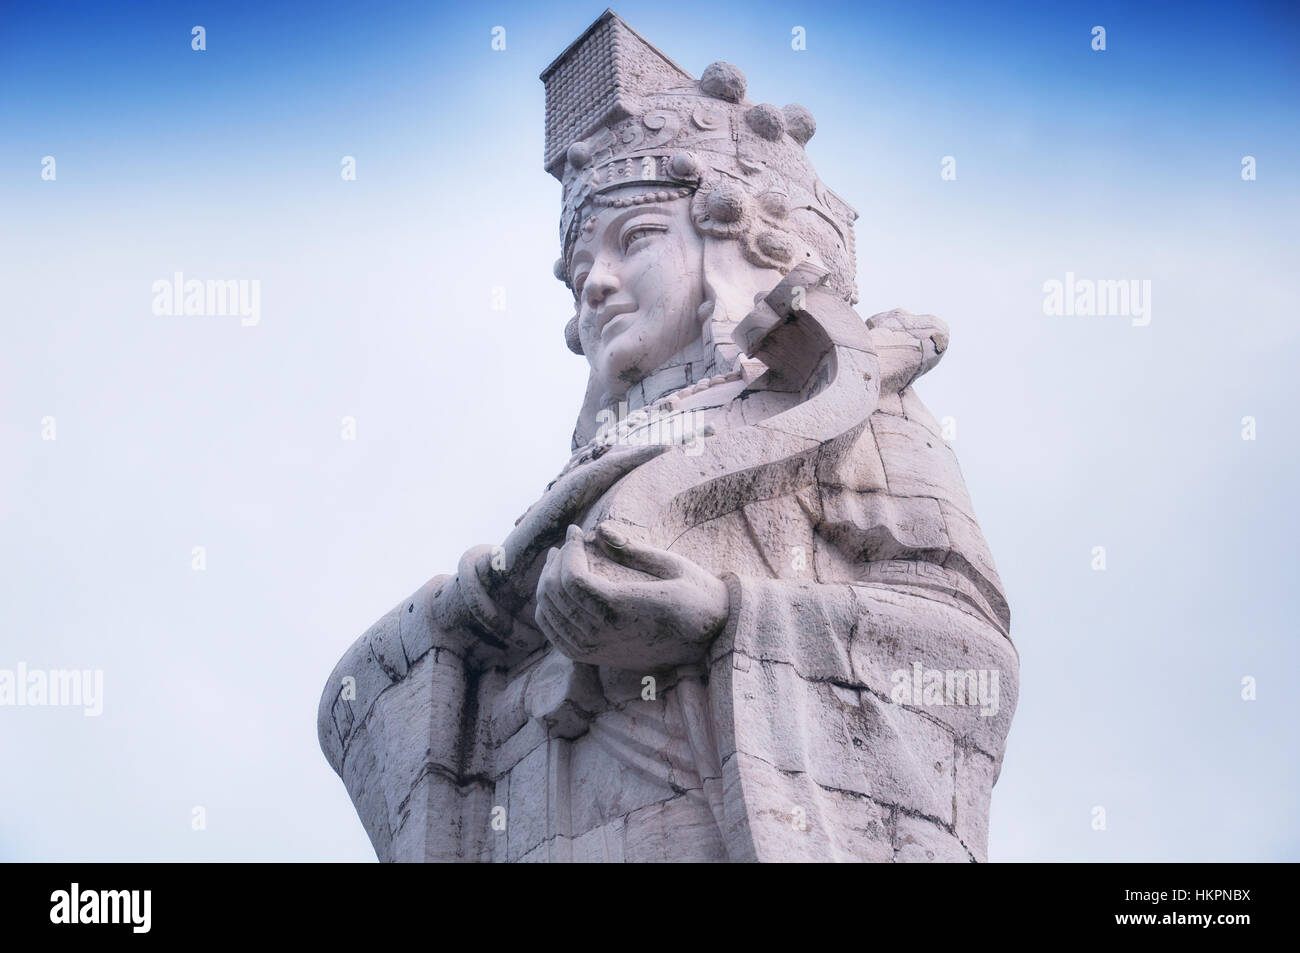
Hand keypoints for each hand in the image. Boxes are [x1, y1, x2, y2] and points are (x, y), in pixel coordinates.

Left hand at [534, 523, 729, 669]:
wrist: (712, 639)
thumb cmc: (698, 596)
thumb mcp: (674, 565)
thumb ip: (634, 548)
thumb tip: (600, 529)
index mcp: (624, 609)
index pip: (573, 579)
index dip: (568, 551)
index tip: (576, 530)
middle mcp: (605, 634)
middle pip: (557, 595)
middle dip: (556, 562)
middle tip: (567, 543)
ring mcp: (598, 650)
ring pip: (551, 616)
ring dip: (548, 585)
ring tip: (559, 561)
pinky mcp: (597, 658)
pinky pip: (557, 637)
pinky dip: (549, 613)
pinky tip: (558, 593)